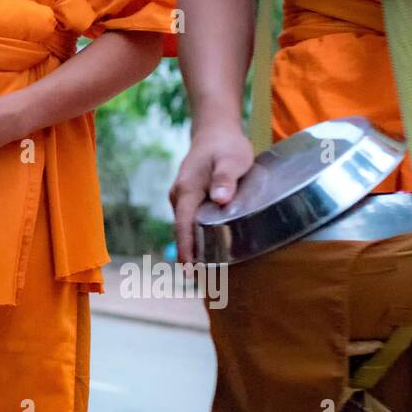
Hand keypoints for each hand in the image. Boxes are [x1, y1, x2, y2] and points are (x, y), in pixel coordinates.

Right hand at [169, 120, 254, 262]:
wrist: (215, 131)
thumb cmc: (225, 146)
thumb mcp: (232, 160)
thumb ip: (226, 178)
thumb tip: (220, 199)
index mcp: (187, 190)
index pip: (184, 225)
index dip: (186, 248)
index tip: (190, 270)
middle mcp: (179, 195)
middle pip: (181, 230)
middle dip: (188, 254)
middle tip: (200, 280)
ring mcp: (182, 197)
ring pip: (184, 226)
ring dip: (191, 246)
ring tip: (203, 270)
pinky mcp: (188, 197)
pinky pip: (188, 221)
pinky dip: (193, 235)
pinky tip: (204, 247)